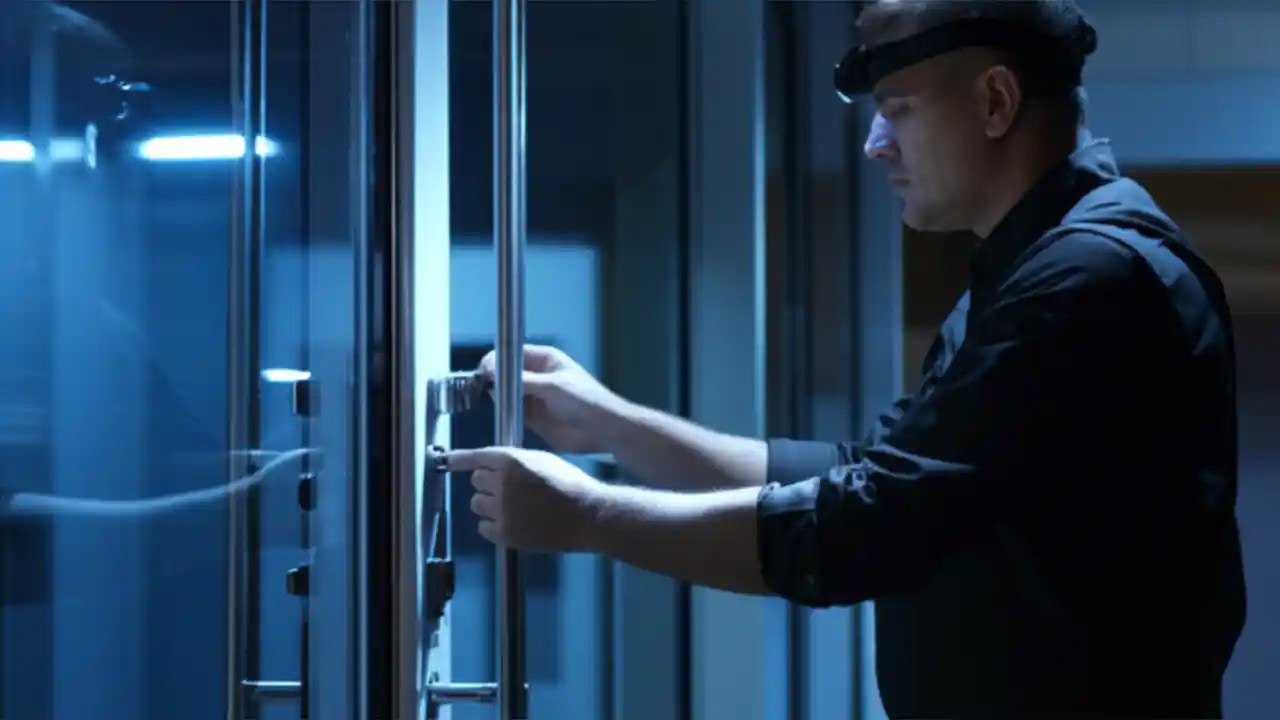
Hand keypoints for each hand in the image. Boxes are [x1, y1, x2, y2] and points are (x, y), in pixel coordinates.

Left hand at [446, 446, 606, 552]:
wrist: (587, 515)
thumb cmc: (569, 484)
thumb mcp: (542, 460)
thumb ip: (515, 461)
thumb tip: (493, 465)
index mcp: (512, 461)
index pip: (476, 457)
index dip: (458, 459)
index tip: (445, 460)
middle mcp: (502, 484)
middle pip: (476, 481)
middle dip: (488, 483)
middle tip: (509, 489)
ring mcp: (502, 510)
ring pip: (476, 503)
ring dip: (488, 504)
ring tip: (512, 507)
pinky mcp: (504, 533)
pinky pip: (483, 527)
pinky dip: (492, 525)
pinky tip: (512, 522)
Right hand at [477, 345, 625, 453]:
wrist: (603, 430)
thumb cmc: (585, 400)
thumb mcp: (554, 386)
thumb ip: (524, 381)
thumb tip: (493, 375)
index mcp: (544, 360)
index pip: (511, 354)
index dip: (495, 361)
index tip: (483, 373)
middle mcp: (536, 376)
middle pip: (505, 374)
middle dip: (492, 379)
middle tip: (480, 389)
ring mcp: (534, 397)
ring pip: (506, 394)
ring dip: (496, 398)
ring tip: (486, 403)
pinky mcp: (533, 418)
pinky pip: (512, 413)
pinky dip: (503, 414)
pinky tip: (497, 416)